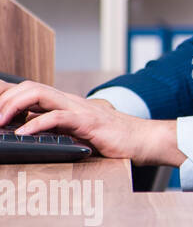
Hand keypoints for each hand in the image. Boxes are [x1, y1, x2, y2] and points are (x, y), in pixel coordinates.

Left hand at [0, 80, 182, 165]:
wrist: (145, 140)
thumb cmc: (113, 139)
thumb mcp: (77, 131)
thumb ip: (56, 128)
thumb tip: (26, 133)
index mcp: (64, 103)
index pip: (28, 89)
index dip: (6, 93)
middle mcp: (69, 101)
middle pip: (29, 86)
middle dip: (4, 99)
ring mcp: (79, 109)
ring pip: (39, 94)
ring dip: (14, 106)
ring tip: (0, 122)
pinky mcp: (88, 122)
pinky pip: (58, 117)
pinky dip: (36, 124)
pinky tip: (24, 134)